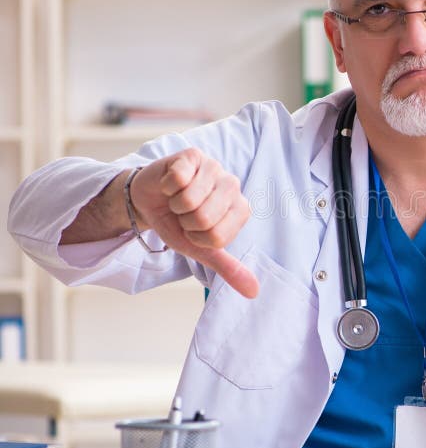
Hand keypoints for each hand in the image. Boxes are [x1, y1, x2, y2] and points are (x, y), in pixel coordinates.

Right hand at [129, 148, 258, 298]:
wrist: (149, 201)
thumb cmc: (177, 223)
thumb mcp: (201, 250)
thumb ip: (228, 268)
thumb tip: (254, 292)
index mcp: (240, 209)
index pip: (217, 237)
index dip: (197, 238)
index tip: (194, 230)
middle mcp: (233, 186)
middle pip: (204, 218)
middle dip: (186, 222)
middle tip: (184, 214)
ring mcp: (214, 167)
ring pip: (190, 199)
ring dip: (176, 204)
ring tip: (178, 199)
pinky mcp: (193, 154)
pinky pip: (177, 179)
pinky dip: (167, 186)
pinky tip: (171, 184)